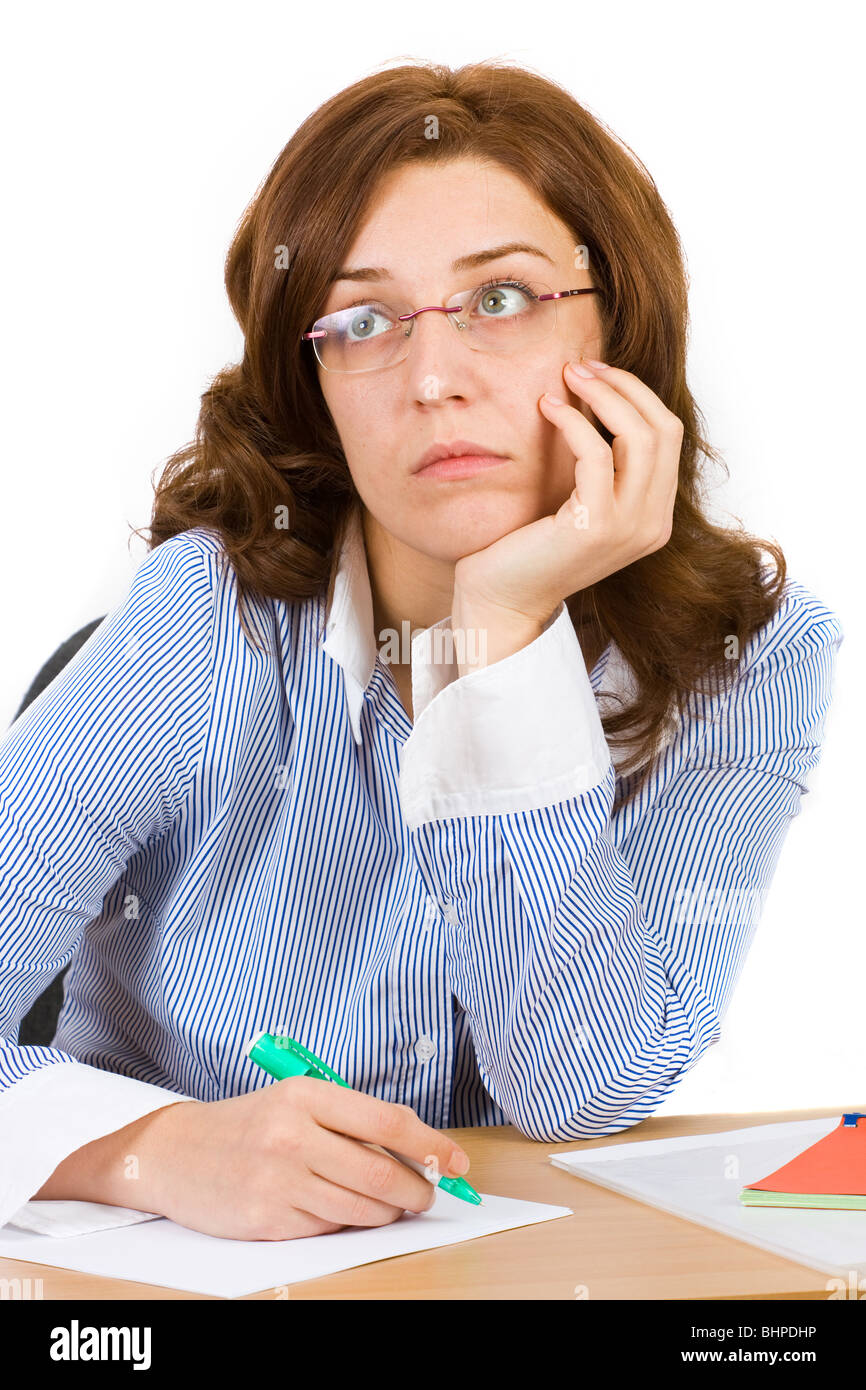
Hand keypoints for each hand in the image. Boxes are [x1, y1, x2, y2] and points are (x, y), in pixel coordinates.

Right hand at [122, 1079, 470, 1240]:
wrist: (175, 1153)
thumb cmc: (246, 1125)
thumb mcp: (295, 1102)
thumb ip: (349, 1121)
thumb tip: (417, 1150)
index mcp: (305, 1096)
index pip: (388, 1122)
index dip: (432, 1145)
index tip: (458, 1162)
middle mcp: (293, 1136)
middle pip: (382, 1174)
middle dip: (418, 1190)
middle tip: (426, 1194)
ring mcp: (279, 1181)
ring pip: (362, 1208)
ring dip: (388, 1212)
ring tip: (391, 1205)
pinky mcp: (268, 1219)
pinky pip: (329, 1228)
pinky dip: (346, 1223)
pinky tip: (340, 1210)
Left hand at [452, 358, 682, 634]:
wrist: (502, 600)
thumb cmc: (530, 549)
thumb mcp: (581, 504)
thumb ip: (603, 468)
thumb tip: (598, 398)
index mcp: (655, 517)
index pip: (668, 437)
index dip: (637, 395)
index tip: (598, 374)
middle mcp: (652, 524)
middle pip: (663, 429)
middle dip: (625, 386)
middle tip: (582, 365)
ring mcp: (629, 528)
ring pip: (640, 436)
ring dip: (604, 394)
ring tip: (568, 376)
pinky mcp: (594, 526)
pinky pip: (596, 454)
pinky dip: (573, 422)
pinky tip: (547, 408)